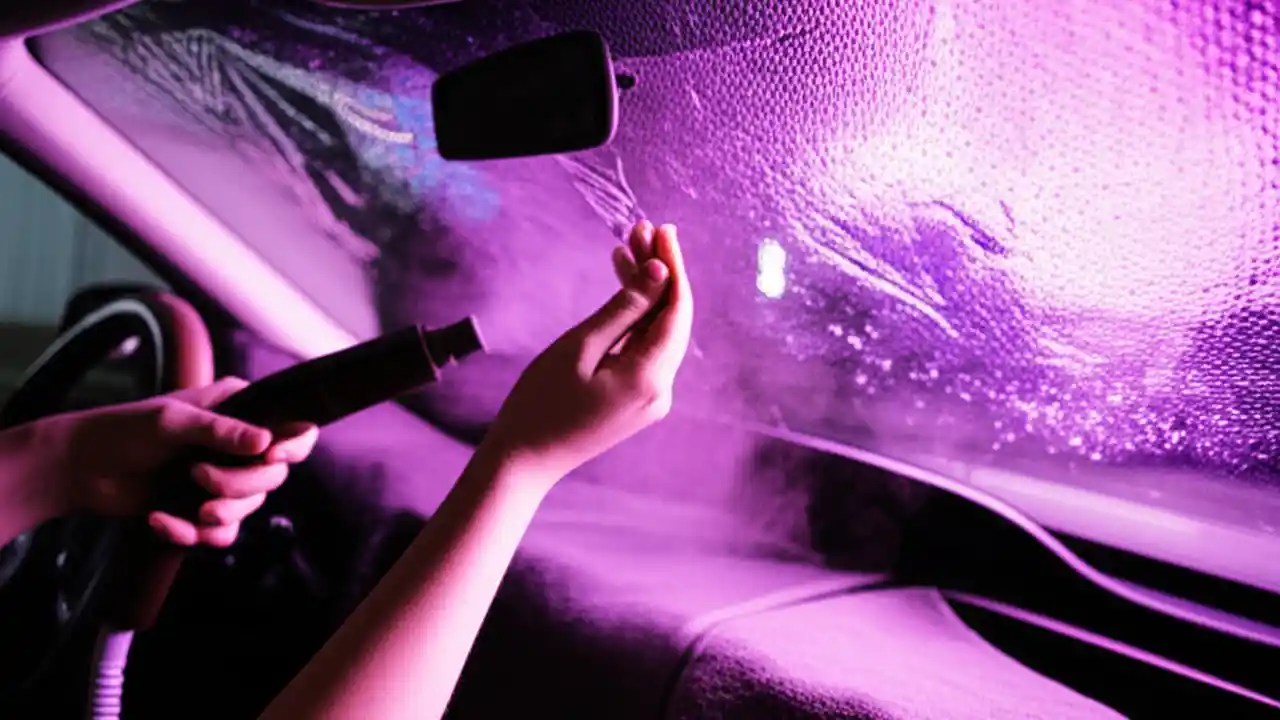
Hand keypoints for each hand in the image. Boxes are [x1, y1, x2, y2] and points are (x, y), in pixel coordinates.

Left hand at [38, 378, 317, 546]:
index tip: (272, 457)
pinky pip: (222, 533)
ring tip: (187, 510)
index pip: (293, 428)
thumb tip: (266, 442)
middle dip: (240, 485)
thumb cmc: (125, 430)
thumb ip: (221, 430)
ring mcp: (223, 478)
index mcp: (240, 410)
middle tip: (200, 479)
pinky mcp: (203, 509)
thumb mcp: (173, 421)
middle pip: (274, 475)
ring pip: (251, 507)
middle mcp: (239, 445)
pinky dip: (193, 534)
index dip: (293, 445)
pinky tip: (163, 521)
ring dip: (220, 514)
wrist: (81, 468)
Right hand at [476, 221, 693, 484]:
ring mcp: (650, 397)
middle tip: (641, 228)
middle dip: (659, 271)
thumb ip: (624, 309)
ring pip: (658, 331)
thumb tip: (660, 274)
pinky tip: (621, 285)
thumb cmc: (541, 403)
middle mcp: (661, 390)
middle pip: (671, 318)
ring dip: (646, 290)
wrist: (523, 460)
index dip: (672, 266)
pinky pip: (645, 348)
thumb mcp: (580, 347)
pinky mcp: (636, 399)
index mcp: (650, 377)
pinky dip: (635, 317)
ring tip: (626, 247)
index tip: (661, 229)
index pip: (676, 310)